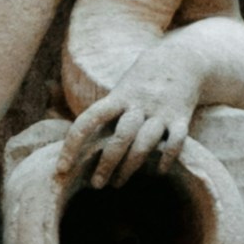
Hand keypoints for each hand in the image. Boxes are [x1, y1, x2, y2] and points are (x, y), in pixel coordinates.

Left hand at [60, 38, 213, 189]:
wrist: (181, 59)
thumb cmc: (141, 82)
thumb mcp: (119, 91)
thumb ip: (104, 113)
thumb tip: (78, 142)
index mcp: (117, 97)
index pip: (87, 120)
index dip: (72, 145)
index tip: (61, 169)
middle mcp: (138, 105)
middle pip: (120, 137)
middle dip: (106, 163)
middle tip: (96, 185)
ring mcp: (161, 112)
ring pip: (145, 144)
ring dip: (130, 167)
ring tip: (118, 184)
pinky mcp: (181, 117)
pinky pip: (175, 142)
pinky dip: (167, 158)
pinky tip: (160, 172)